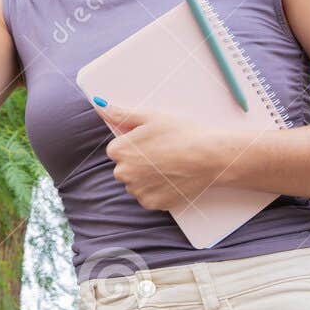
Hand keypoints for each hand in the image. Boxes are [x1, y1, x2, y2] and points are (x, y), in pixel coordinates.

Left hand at [94, 100, 231, 211]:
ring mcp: (137, 190)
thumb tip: (99, 106)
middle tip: (163, 153)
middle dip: (139, 162)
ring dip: (147, 177)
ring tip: (169, 166)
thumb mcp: (150, 117)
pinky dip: (157, 190)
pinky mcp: (152, 203)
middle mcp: (123, 173)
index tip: (152, 142)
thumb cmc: (181, 133)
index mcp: (119, 151)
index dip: (135, 145)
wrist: (210, 156)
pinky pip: (148, 196)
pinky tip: (172, 179)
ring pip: (136, 183)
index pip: (118, 149)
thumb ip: (121, 114)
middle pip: (125, 167)